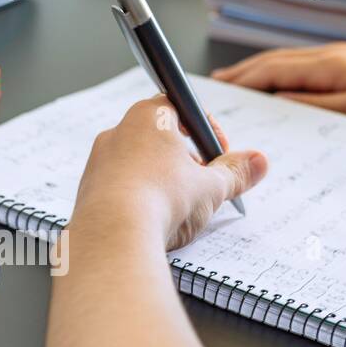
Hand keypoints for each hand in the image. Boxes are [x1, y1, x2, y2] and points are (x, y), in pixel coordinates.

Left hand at [71, 95, 267, 250]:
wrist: (111, 237)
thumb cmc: (161, 200)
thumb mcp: (210, 187)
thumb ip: (235, 173)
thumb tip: (258, 162)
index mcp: (148, 117)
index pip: (183, 109)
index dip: (208, 133)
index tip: (221, 155)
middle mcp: (118, 133)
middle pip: (160, 140)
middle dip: (187, 162)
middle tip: (204, 187)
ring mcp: (98, 163)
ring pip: (139, 167)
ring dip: (162, 183)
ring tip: (178, 211)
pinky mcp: (87, 193)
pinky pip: (119, 190)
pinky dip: (138, 201)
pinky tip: (151, 223)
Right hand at [212, 40, 345, 125]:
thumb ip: (316, 106)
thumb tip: (277, 104)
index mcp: (328, 66)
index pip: (271, 71)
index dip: (241, 81)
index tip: (216, 92)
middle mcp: (328, 56)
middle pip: (272, 62)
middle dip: (242, 75)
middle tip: (215, 90)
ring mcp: (337, 57)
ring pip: (285, 62)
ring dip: (257, 73)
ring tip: (234, 86)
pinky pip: (301, 66)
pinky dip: (278, 75)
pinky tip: (274, 86)